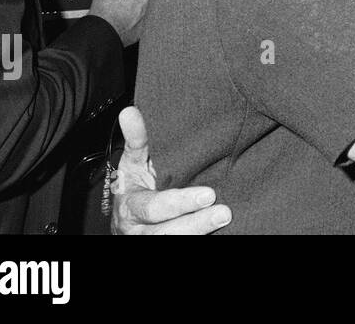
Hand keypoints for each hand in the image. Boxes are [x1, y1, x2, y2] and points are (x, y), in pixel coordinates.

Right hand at [110, 106, 231, 234]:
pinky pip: (186, 243)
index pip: (153, 207)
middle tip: (223, 212)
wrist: (130, 219)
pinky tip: (223, 232)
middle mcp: (139, 230)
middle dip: (195, 223)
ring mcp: (154, 241)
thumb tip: (129, 111)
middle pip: (166, 232)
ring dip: (201, 231)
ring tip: (225, 217)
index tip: (208, 195)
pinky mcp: (170, 243)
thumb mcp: (133, 162)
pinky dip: (203, 238)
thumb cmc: (136, 185)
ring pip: (176, 241)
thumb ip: (136, 140)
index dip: (179, 203)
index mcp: (131, 206)